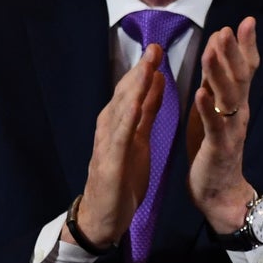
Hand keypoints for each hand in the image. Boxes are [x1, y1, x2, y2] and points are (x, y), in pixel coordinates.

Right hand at [64, 44, 165, 248]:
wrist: (104, 216)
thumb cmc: (122, 179)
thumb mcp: (139, 139)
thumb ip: (147, 111)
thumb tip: (157, 80)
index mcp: (119, 122)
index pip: (133, 90)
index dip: (145, 69)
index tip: (158, 47)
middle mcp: (109, 127)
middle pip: (126, 94)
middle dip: (140, 70)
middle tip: (155, 46)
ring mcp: (106, 143)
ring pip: (121, 109)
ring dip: (133, 86)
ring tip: (147, 65)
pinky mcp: (109, 161)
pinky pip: (118, 136)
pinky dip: (126, 118)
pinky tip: (136, 103)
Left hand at [190, 17, 259, 232]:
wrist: (220, 192)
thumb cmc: (215, 148)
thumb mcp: (216, 110)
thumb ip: (217, 82)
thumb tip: (218, 48)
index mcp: (236, 102)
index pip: (245, 69)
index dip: (246, 46)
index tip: (246, 21)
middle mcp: (239, 112)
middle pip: (239, 77)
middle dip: (233, 52)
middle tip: (228, 29)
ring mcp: (231, 129)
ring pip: (228, 97)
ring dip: (219, 73)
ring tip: (212, 51)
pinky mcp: (219, 147)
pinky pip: (214, 126)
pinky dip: (207, 108)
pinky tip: (200, 93)